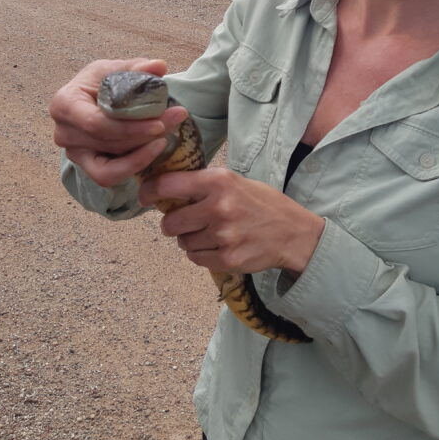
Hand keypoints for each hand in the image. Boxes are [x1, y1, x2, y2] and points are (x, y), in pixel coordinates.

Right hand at [49, 58, 187, 187]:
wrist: (97, 98)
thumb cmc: (104, 82)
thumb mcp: (118, 69)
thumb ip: (137, 68)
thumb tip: (159, 65)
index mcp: (64, 104)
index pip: (96, 123)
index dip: (129, 127)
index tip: (159, 122)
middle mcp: (64, 132)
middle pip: (108, 142)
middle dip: (144, 134)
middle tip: (174, 120)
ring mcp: (74, 152)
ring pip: (111, 160)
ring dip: (143, 148)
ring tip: (169, 130)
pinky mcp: (86, 166)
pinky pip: (109, 176)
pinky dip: (134, 165)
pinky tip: (155, 149)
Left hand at [138, 167, 325, 276]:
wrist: (293, 232)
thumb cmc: (260, 202)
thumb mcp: (234, 181)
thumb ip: (202, 184)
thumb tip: (162, 188)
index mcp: (218, 181)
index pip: (167, 185)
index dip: (149, 192)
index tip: (145, 196)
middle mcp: (218, 207)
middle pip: (169, 223)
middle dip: (172, 223)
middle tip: (184, 221)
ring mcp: (222, 236)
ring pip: (182, 242)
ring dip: (189, 239)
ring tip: (209, 232)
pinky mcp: (227, 258)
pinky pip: (195, 258)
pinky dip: (201, 253)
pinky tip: (217, 244)